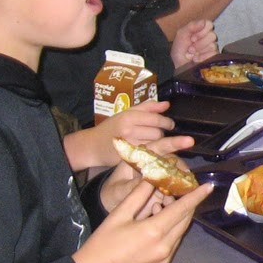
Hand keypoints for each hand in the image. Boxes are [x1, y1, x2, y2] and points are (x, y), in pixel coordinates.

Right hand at [64, 103, 185, 171]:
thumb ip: (147, 108)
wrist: (92, 146)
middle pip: (157, 133)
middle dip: (160, 133)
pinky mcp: (129, 158)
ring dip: (156, 144)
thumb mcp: (126, 113)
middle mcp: (129, 130)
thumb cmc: (111, 127)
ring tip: (149, 141)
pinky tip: (146, 150)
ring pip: (155, 145)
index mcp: (128, 117)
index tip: (169, 124)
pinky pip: (148, 155)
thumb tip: (167, 104)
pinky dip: (150, 153)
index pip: (156, 119)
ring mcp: (129, 145)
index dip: (166, 122)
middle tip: (155, 133)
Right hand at [73, 176, 212, 262]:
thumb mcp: (119, 215)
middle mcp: (165, 246)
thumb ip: (139, 195)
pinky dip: (170, 231)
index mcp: (155, 231)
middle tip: (177, 192)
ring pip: (179, 232)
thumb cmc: (102, 244)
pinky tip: (154, 225)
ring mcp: (165, 259)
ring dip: (176, 218)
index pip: (182, 209)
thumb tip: (153, 177)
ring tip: (158, 207)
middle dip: (185, 205)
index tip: (209, 186)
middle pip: (185, 220)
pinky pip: (172, 243)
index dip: (196, 196)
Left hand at [94, 129, 198, 208]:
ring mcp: (158, 175)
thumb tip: (149, 179)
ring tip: (185, 190)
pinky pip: (174, 187)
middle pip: (171, 159)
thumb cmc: (113, 193)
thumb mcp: (119, 189)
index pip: (157, 147)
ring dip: (181, 181)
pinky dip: (178, 191)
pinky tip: (180, 197)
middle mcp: (151, 164)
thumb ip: (132, 185)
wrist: (112, 204)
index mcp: (139, 158)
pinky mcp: (163, 187)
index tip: (189, 141)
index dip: (173, 143)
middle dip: (181, 166)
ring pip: (175, 173)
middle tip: (188, 176)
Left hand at [171, 19, 217, 68]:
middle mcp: (208, 37)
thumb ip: (192, 26)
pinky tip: (196, 59)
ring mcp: (212, 47)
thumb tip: (203, 22)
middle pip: (212, 35)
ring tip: (192, 54)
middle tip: (190, 48)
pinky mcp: (214, 57)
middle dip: (199, 43)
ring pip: (213, 45)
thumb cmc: (180, 49)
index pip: (209, 24)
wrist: (178, 64)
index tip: (192, 38)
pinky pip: (213, 54)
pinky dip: (202, 57)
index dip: (202, 31)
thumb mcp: (182, 34)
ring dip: (199, 50)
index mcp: (201, 30)